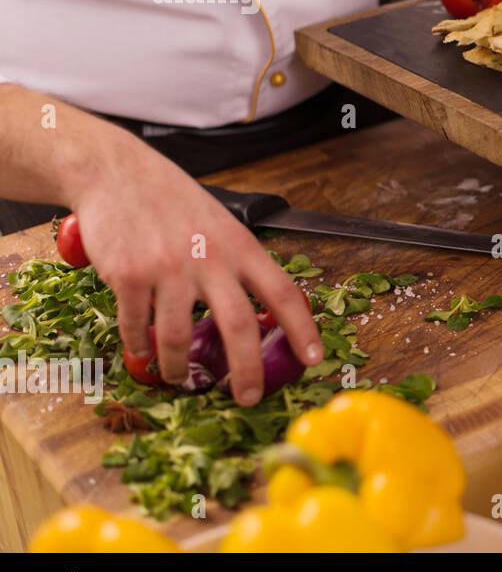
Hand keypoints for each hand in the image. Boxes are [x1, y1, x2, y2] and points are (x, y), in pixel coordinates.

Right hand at [70, 130, 321, 403]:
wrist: (117, 174)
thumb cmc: (174, 201)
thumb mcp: (222, 223)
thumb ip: (239, 262)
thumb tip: (261, 310)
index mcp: (241, 246)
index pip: (284, 292)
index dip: (303, 329)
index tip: (315, 358)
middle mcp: (210, 258)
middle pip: (239, 326)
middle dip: (247, 370)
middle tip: (248, 397)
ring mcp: (168, 268)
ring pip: (179, 336)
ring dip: (179, 367)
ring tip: (180, 379)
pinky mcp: (129, 275)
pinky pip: (136, 325)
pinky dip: (139, 345)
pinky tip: (141, 351)